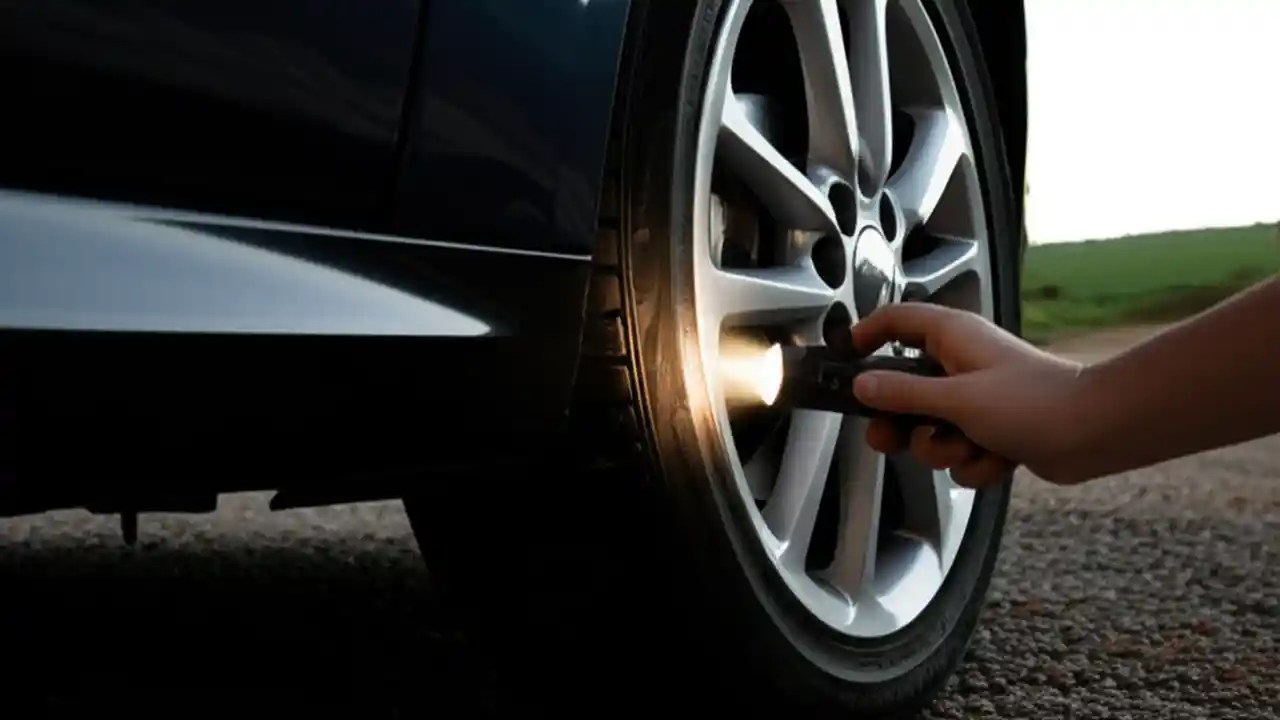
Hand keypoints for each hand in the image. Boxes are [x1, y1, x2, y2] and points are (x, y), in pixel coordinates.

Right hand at [850, 303, 1087, 486]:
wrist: (1094, 432)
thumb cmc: (1032, 402)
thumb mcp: (955, 399)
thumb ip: (903, 394)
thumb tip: (862, 386)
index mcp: (952, 336)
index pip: (895, 321)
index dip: (866, 336)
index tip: (844, 361)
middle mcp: (961, 363)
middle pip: (904, 389)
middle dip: (902, 424)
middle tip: (890, 440)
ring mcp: (977, 398)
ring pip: (931, 430)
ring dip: (945, 449)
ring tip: (972, 447)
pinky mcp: (993, 429)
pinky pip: (961, 452)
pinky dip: (975, 463)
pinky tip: (1000, 459)